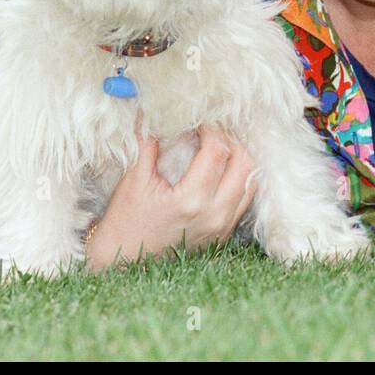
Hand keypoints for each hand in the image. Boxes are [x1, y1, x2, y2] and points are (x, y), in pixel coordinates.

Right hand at [85, 122, 255, 270]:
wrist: (122, 263)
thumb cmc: (125, 222)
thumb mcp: (134, 179)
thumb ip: (149, 143)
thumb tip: (153, 111)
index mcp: (192, 200)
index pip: (218, 150)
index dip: (212, 128)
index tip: (199, 119)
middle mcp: (215, 215)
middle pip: (244, 163)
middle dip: (231, 139)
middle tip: (212, 129)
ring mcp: (222, 227)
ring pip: (251, 181)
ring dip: (240, 158)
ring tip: (219, 145)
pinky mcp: (224, 234)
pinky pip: (245, 199)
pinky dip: (240, 178)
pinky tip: (223, 168)